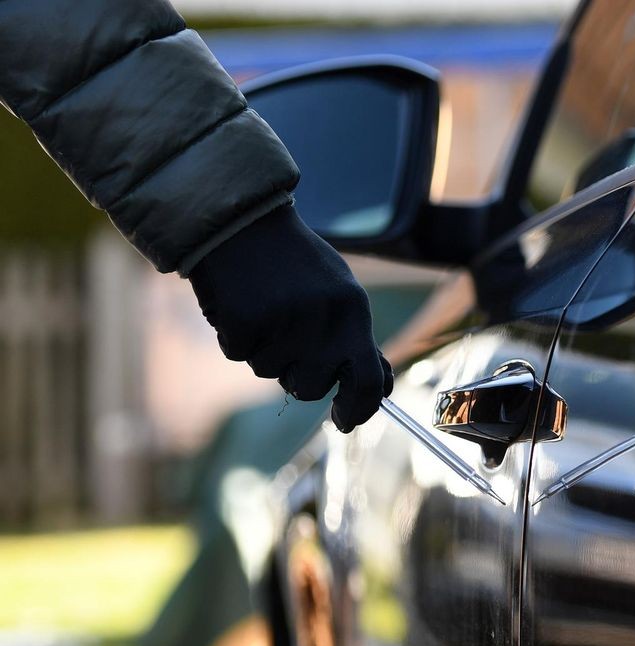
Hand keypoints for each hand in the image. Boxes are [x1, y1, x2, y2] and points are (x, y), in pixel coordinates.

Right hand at [189, 205, 392, 431]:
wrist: (242, 218)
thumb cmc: (295, 263)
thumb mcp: (340, 294)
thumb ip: (358, 341)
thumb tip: (381, 389)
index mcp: (353, 310)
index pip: (367, 380)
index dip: (358, 409)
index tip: (344, 420)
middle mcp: (323, 318)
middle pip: (310, 387)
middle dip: (297, 375)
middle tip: (288, 338)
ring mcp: (282, 320)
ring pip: (270, 373)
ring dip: (264, 351)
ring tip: (265, 309)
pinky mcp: (243, 320)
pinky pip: (238, 353)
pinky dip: (236, 336)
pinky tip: (241, 303)